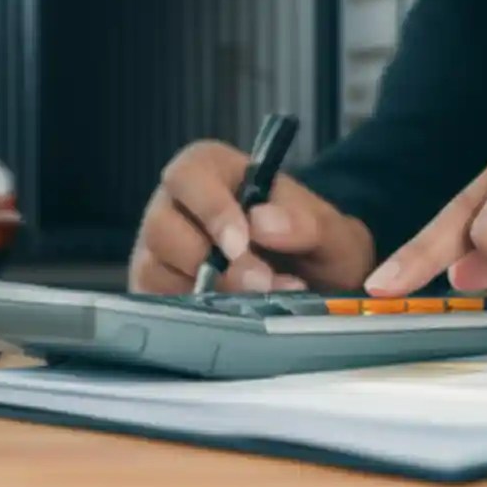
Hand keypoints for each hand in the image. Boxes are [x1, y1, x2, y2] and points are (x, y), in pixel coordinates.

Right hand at [129, 140, 374, 293]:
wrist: (316, 285)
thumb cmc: (313, 244)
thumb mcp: (330, 231)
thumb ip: (307, 222)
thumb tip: (263, 222)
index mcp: (211, 171)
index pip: (189, 175)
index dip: (211, 209)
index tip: (241, 244)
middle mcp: (175, 206)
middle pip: (162, 226)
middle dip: (212, 262)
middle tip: (260, 282)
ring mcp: (160, 250)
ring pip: (156, 268)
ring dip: (210, 290)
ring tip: (261, 299)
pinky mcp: (157, 289)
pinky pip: (158, 301)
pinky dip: (195, 313)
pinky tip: (233, 315)